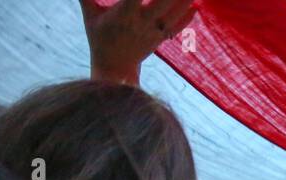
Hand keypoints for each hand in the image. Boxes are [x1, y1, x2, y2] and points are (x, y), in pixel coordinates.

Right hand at [81, 0, 196, 85]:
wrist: (114, 67)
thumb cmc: (99, 37)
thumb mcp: (90, 15)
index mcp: (123, 15)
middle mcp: (140, 23)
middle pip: (160, 4)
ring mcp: (152, 32)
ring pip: (171, 15)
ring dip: (183, 1)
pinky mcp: (159, 39)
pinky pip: (176, 29)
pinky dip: (186, 18)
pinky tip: (195, 7)